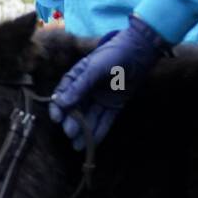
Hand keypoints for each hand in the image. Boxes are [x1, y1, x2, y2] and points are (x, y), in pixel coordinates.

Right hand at [49, 14, 169, 149]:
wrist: (140, 52)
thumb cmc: (114, 54)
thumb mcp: (95, 68)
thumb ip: (80, 86)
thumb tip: (62, 103)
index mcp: (77, 78)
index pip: (63, 95)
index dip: (58, 107)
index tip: (57, 118)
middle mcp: (86, 90)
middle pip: (76, 109)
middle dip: (72, 122)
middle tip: (70, 132)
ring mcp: (100, 99)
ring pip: (89, 117)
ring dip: (84, 131)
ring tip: (78, 146)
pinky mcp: (113, 106)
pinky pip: (105, 120)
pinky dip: (99, 131)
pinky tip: (93, 142)